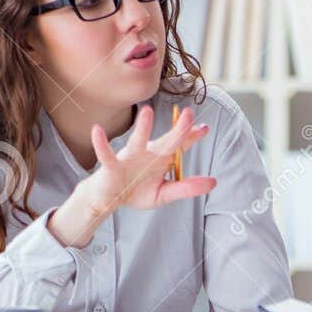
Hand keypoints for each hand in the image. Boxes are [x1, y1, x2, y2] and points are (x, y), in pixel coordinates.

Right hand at [50, 104, 216, 246]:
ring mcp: (129, 157)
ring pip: (137, 141)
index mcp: (162, 159)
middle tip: (189, 114)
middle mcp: (148, 153)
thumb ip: (186, 188)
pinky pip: (106, 154)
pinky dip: (101, 143)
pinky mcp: (111, 166)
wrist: (110, 200)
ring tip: (148, 112)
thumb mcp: (165, 193)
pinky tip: (97, 131)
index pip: (180, 145)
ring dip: (143, 128)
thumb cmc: (137, 191)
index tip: (205, 128)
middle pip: (165, 141)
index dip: (192, 137)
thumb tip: (214, 181)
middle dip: (177, 129)